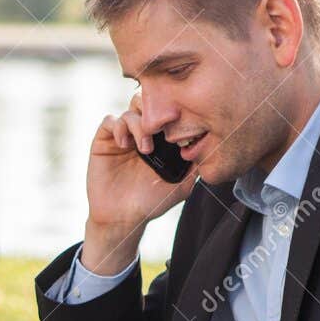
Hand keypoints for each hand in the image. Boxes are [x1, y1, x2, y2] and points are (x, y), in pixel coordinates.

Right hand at [81, 92, 198, 274]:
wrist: (122, 218)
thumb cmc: (150, 202)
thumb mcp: (181, 185)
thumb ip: (195, 167)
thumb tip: (214, 149)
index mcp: (160, 139)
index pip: (167, 113)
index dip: (173, 112)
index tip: (181, 124)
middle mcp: (141, 133)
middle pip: (148, 102)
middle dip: (155, 113)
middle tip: (160, 130)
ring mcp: (123, 136)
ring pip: (131, 109)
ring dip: (139, 124)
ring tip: (144, 148)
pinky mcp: (104, 141)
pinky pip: (110, 121)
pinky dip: (119, 128)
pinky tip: (125, 145)